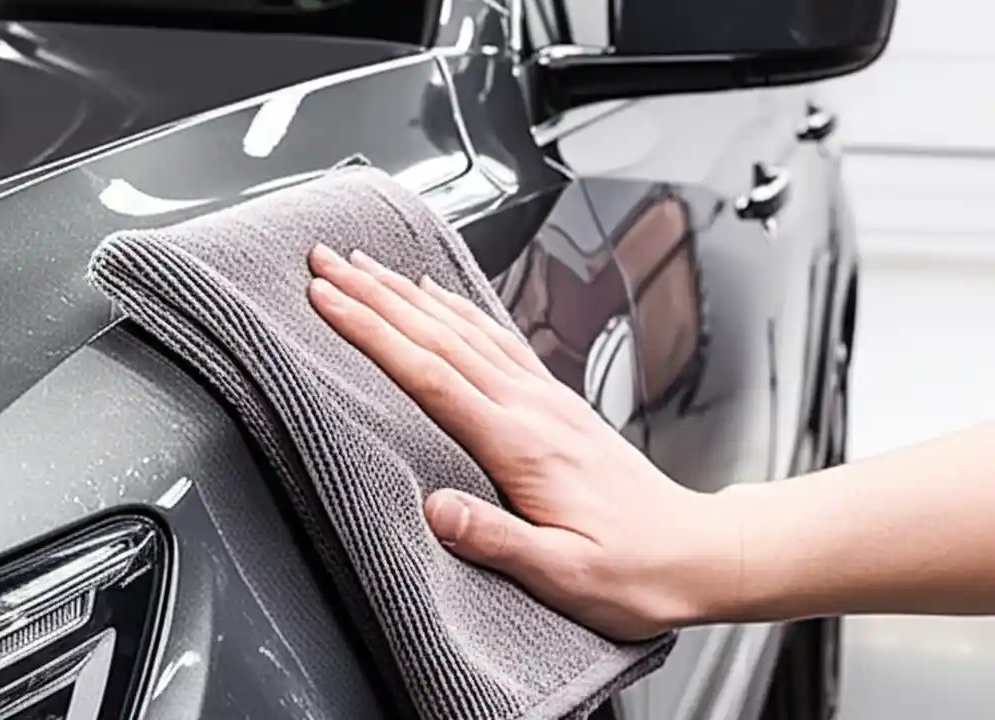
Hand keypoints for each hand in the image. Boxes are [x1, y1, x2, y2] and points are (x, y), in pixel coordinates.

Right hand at [306, 244, 742, 640]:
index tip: (328, 300)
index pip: (429, 376)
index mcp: (522, 446)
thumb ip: (497, 539)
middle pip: (436, 336)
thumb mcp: (563, 574)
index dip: (373, 333)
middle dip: (373, 295)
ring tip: (364, 266)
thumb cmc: (631, 571)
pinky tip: (437, 297)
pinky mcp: (554, 403)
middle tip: (324, 262)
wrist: (694, 554)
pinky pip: (496, 339)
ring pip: (462, 329)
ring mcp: (544, 399)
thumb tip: (434, 509)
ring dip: (406, 294)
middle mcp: (531, 408)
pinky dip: (459, 310)